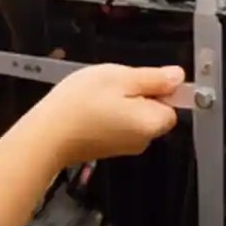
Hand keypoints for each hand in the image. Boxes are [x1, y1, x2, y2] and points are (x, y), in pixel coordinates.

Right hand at [21, 63, 182, 167]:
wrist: (47, 135)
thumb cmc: (82, 103)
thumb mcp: (120, 78)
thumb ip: (153, 78)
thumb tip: (178, 77)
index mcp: (152, 123)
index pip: (172, 103)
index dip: (157, 87)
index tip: (134, 80)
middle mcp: (144, 140)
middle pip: (152, 111)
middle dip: (136, 95)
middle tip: (112, 85)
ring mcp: (124, 147)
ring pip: (133, 116)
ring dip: (120, 104)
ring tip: (96, 96)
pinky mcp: (107, 149)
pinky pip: (118, 125)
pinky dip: (107, 115)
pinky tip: (88, 108)